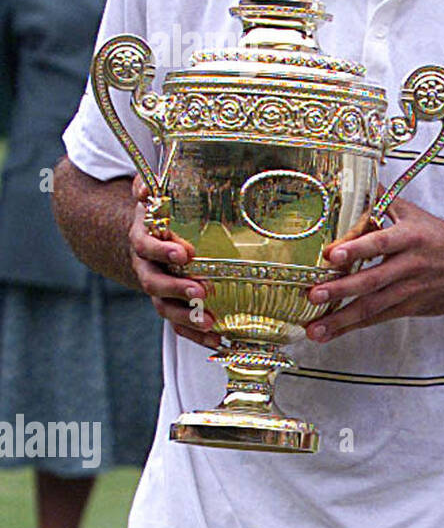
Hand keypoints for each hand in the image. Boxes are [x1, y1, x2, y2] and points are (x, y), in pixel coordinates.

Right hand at [127, 176, 219, 349]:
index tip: (183, 253)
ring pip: (164, 307)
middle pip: (153, 282)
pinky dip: (194, 333)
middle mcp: (146, 268)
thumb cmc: (159, 215)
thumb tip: (143, 188)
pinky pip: (178, 323)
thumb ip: (148, 188)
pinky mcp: (170, 304)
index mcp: (142, 241)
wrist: (146, 239)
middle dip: (176, 288)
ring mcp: (157, 289)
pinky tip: (216, 339)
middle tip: (200, 290)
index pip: (146, 246)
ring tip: (209, 321)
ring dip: (185, 316)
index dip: (161, 250)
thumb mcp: (154, 197)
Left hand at [304, 195, 443, 340]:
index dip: (356, 248)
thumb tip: (353, 179)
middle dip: (341, 289)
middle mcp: (409, 265)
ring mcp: (410, 290)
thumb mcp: (414, 214)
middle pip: (372, 279)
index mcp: (409, 237)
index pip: (380, 242)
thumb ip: (382, 200)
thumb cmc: (440, 239)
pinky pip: (378, 319)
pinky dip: (353, 327)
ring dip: (341, 319)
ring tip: (314, 328)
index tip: (331, 255)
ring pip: (373, 306)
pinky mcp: (410, 308)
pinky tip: (331, 332)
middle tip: (313, 295)